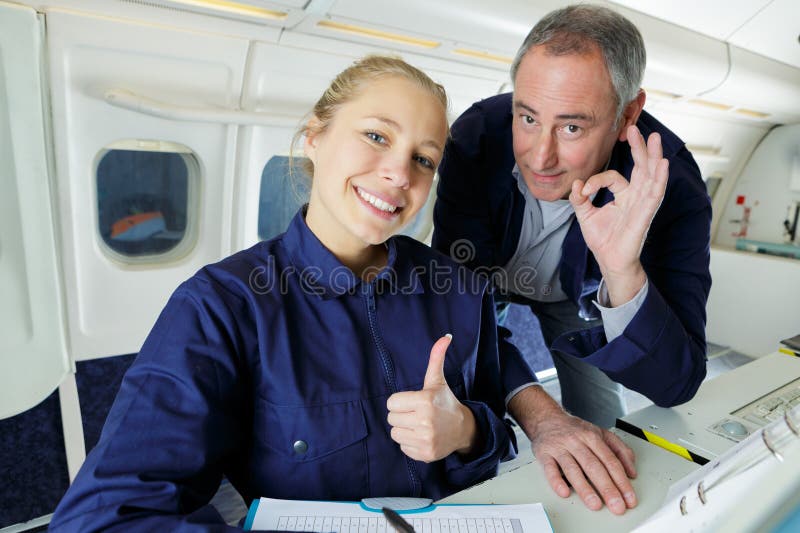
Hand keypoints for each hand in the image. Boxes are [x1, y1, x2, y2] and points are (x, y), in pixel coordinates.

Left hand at [386, 334, 476, 461]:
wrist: (464, 429)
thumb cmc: (445, 402)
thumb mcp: (438, 381)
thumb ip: (436, 358)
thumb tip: (445, 337)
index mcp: (425, 401)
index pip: (391, 402)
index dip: (400, 402)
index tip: (412, 402)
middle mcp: (425, 421)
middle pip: (391, 418)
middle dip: (401, 415)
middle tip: (416, 413)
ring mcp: (425, 440)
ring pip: (395, 434)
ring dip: (404, 429)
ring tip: (418, 425)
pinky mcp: (425, 454)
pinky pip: (403, 447)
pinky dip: (410, 443)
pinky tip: (422, 436)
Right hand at [509, 387, 636, 514]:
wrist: (546, 418)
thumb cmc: (575, 430)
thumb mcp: (601, 433)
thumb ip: (620, 450)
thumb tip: (631, 472)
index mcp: (592, 437)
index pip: (610, 461)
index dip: (621, 481)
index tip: (628, 498)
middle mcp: (576, 442)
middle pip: (594, 466)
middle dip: (607, 488)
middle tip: (616, 506)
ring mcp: (559, 448)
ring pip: (573, 469)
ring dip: (585, 488)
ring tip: (595, 504)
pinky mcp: (544, 454)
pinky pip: (549, 469)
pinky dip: (556, 481)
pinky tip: (564, 491)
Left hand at [569, 125, 667, 305]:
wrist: (610, 262)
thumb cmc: (603, 240)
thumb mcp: (585, 216)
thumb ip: (579, 199)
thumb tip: (575, 184)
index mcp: (624, 195)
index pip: (612, 178)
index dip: (595, 181)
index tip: (582, 191)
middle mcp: (636, 197)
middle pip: (641, 168)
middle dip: (639, 148)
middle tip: (635, 129)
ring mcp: (643, 205)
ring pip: (651, 176)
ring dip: (653, 157)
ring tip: (655, 139)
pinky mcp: (646, 215)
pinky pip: (655, 194)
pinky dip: (660, 179)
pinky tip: (663, 165)